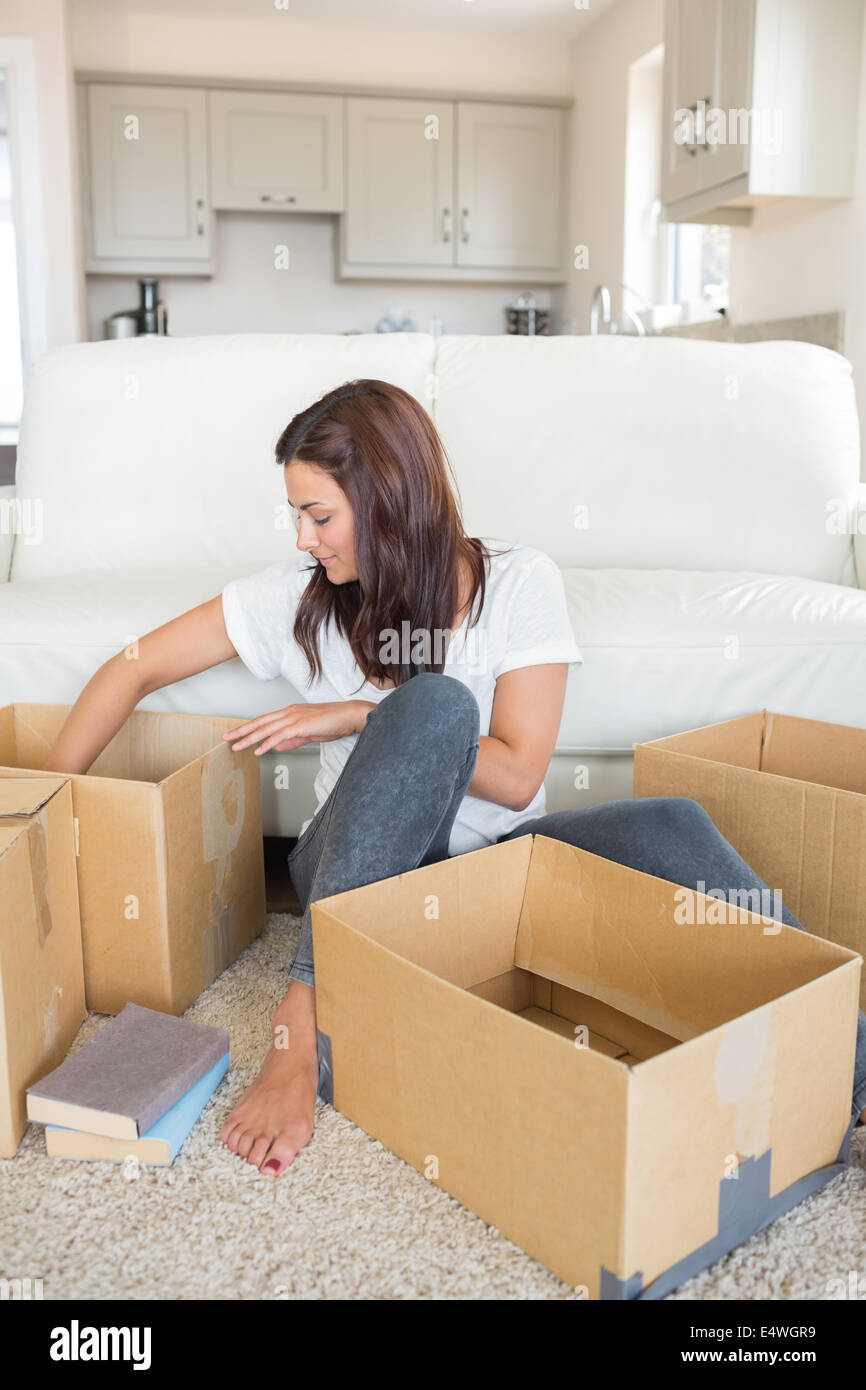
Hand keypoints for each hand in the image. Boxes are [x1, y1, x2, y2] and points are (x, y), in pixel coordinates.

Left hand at [221, 701, 372, 754]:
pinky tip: (258, 750)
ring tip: (236, 746)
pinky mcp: (300, 726)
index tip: (237, 733)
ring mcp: (294, 718)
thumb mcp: (309, 734)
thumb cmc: (334, 722)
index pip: (265, 721)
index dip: (250, 727)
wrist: (350, 715)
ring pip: (266, 729)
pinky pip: (279, 736)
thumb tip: (276, 747)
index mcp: (291, 713)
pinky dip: (267, 743)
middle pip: (260, 722)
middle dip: (242, 731)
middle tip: (227, 738)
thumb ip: (292, 740)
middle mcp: (289, 713)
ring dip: (249, 738)